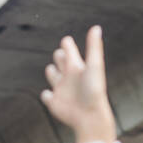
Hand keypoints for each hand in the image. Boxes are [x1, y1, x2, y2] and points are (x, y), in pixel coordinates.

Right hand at [40, 25, 115, 142]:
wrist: (90, 116)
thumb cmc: (94, 90)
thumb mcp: (94, 66)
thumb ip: (94, 47)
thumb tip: (96, 27)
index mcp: (77, 66)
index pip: (70, 51)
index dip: (67, 44)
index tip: (67, 41)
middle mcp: (69, 76)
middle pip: (60, 61)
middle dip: (58, 56)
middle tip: (61, 56)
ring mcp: (61, 89)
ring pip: (52, 75)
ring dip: (51, 72)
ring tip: (54, 71)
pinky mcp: (54, 102)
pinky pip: (46, 95)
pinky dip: (46, 95)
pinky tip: (51, 96)